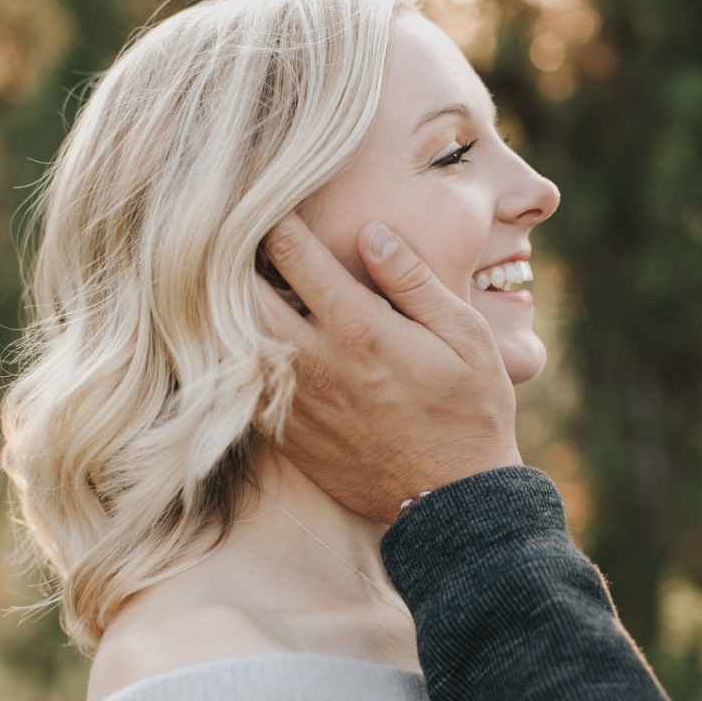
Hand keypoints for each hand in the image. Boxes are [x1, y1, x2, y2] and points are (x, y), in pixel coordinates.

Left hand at [255, 213, 522, 522]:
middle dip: (236, 256)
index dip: (275, 215)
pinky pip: (240, 383)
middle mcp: (313, 362)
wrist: (456, 502)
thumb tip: (369, 231)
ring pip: (230, 337)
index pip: (290, 252)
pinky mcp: (286, 435)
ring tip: (241, 280)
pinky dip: (238, 353)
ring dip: (230, 304)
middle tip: (242, 233)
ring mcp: (293, 402)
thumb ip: (413, 280)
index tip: (275, 198)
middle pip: (240, 290)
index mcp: (358, 328)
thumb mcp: (465, 334)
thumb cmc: (471, 410)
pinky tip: (252, 337)